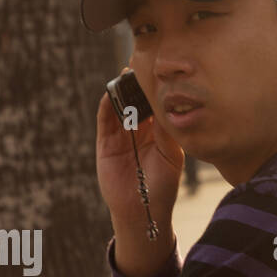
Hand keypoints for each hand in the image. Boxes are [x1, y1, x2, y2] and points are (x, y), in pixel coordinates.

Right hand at [96, 70, 181, 276]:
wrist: (142, 211)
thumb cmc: (162, 187)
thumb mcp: (171, 156)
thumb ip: (167, 131)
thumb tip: (169, 104)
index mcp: (158, 133)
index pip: (156, 105)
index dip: (156, 89)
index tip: (161, 72)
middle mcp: (139, 131)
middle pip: (136, 101)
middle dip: (138, 85)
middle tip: (141, 65)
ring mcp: (121, 136)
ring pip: (119, 106)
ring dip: (122, 91)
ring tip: (126, 75)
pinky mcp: (105, 143)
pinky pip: (105, 119)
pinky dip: (107, 106)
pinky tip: (112, 94)